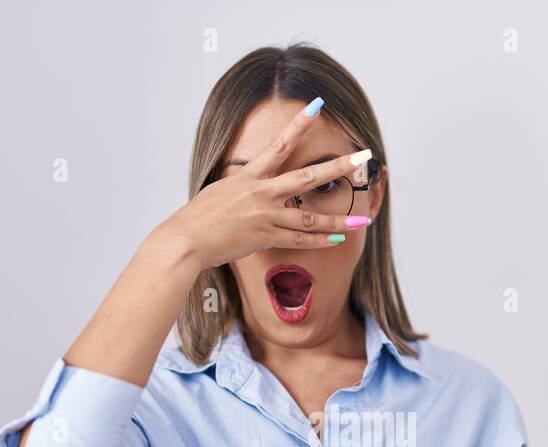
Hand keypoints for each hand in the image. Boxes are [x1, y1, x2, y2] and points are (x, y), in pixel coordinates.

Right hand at [153, 104, 371, 271]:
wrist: (185, 240)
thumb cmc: (198, 218)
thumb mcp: (219, 193)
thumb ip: (241, 189)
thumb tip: (251, 189)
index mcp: (249, 176)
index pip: (279, 144)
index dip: (298, 124)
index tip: (317, 105)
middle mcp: (261, 192)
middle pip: (307, 177)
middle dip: (337, 166)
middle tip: (362, 157)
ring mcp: (265, 216)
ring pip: (310, 216)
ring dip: (338, 218)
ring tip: (362, 218)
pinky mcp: (265, 238)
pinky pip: (299, 240)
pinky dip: (320, 240)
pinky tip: (338, 239)